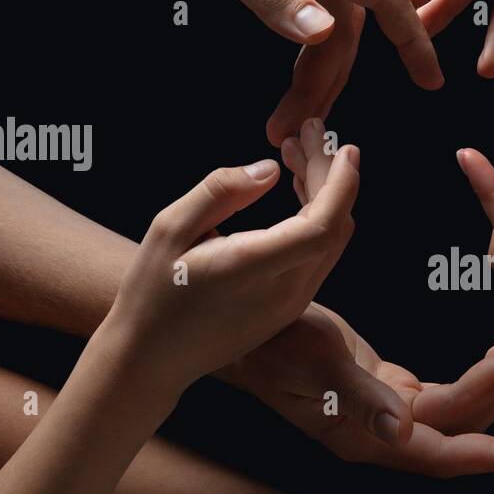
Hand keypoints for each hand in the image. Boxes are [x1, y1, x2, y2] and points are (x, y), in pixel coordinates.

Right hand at [110, 148, 357, 392]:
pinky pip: (319, 256)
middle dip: (330, 175)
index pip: (322, 226)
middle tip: (308, 134)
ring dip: (326, 195)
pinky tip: (297, 190)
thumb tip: (271, 169)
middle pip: (334, 226)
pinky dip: (318, 218)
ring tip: (296, 155)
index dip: (341, 183)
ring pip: (331, 241)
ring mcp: (291, 305)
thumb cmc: (151, 291)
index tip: (342, 145)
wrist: (151, 358)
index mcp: (253, 269)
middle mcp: (283, 292)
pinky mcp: (289, 309)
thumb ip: (221, 192)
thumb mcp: (169, 227)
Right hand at [221, 118, 493, 474]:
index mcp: (366, 439)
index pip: (443, 454)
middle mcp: (381, 435)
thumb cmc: (265, 342)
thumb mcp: (312, 361)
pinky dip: (476, 372)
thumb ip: (360, 398)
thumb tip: (403, 435)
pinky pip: (445, 392)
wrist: (233, 329)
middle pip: (463, 425)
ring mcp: (384, 415)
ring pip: (460, 407)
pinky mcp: (385, 390)